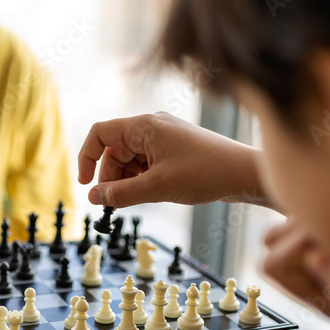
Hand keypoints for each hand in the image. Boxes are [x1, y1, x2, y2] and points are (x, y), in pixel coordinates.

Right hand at [78, 112, 269, 208]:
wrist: (244, 174)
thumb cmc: (205, 173)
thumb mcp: (156, 187)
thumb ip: (121, 193)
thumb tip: (93, 197)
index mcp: (144, 126)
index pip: (100, 133)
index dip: (87, 157)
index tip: (86, 185)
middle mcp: (152, 127)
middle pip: (114, 150)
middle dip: (110, 176)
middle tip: (115, 203)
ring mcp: (164, 137)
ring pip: (130, 159)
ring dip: (127, 180)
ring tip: (139, 199)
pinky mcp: (174, 150)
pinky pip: (146, 162)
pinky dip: (142, 179)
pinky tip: (152, 193)